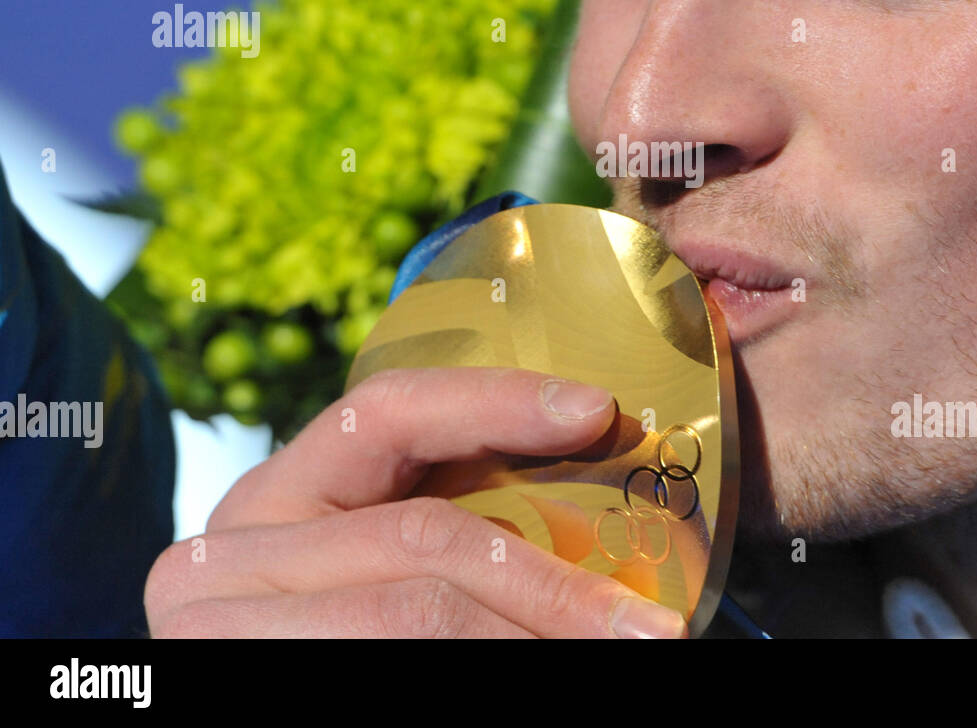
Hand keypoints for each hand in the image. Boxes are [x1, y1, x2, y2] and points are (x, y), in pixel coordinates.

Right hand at [144, 367, 688, 637]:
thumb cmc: (341, 634)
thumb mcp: (369, 562)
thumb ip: (449, 521)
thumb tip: (591, 488)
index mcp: (272, 496)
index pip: (386, 411)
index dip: (495, 401)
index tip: (596, 409)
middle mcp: (225, 552)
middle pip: (424, 536)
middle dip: (554, 582)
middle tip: (651, 624)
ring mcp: (220, 630)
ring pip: (425, 611)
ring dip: (540, 632)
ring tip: (624, 647)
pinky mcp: (237, 682)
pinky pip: (405, 663)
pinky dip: (493, 664)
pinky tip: (542, 670)